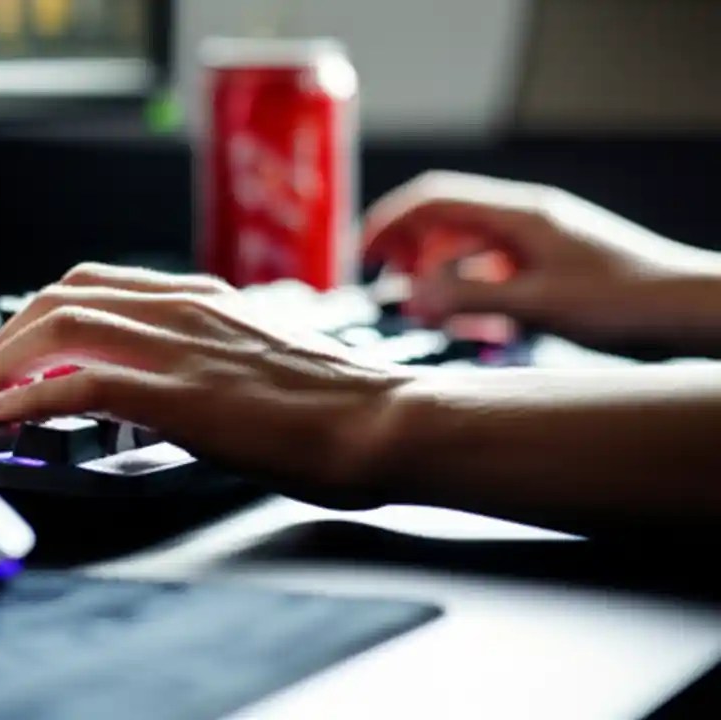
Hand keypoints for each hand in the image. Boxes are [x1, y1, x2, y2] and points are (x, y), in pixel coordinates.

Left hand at [0, 263, 410, 507]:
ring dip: (1, 361)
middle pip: (61, 295)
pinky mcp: (177, 393)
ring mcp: (178, 346)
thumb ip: (206, 361)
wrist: (384, 422)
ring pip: (58, 326)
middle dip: (6, 334)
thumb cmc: (337, 404)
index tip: (14, 350)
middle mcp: (182, 307)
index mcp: (201, 297)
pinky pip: (77, 383)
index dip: (40, 314)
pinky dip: (24, 397)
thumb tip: (161, 392)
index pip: (95, 283)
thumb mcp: (258, 362)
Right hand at [365, 170, 720, 350]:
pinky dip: (470, 289)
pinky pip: (495, 268)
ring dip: (438, 273)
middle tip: (382, 283)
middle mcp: (526, 219)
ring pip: (469, 246)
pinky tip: (470, 321)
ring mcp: (540, 241)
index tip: (361, 253)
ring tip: (422, 308)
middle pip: (447, 219)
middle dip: (408, 247)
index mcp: (518, 215)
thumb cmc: (623, 302)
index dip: (390, 223)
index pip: (434, 201)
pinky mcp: (552, 265)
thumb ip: (469, 299)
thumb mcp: (537, 305)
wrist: (686, 309)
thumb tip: (410, 296)